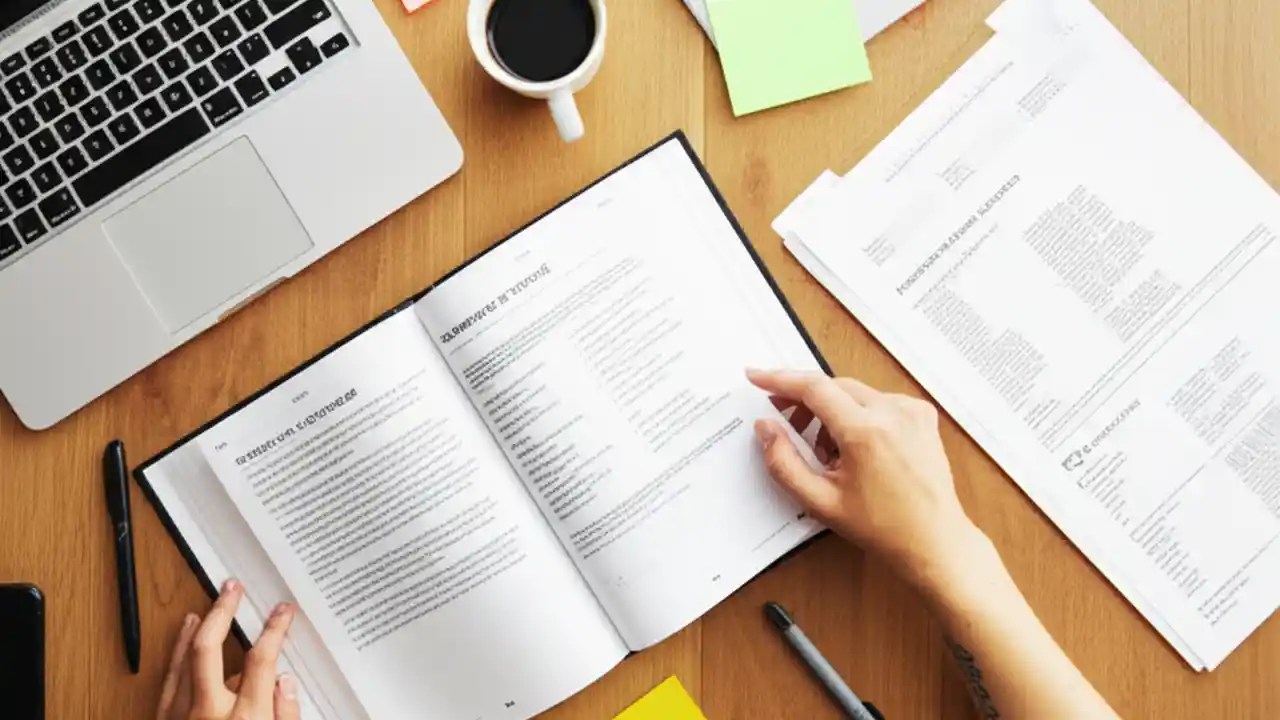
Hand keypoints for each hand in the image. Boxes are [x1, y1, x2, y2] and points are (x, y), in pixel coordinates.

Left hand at [157, 580, 298, 719]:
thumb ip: (286, 716)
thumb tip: (285, 683)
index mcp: (246, 718)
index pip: (260, 660)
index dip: (274, 630)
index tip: (282, 613)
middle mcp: (209, 712)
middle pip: (208, 648)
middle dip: (222, 612)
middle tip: (233, 590)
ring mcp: (182, 717)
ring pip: (183, 659)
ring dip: (197, 628)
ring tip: (210, 607)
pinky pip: (169, 681)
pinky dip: (177, 655)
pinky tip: (183, 641)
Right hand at [748, 368, 985, 589]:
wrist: (934, 540)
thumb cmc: (880, 527)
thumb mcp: (820, 502)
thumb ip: (784, 463)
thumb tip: (765, 427)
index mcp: (865, 432)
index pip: (813, 388)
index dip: (780, 379)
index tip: (756, 376)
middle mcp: (892, 412)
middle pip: (833, 386)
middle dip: (803, 399)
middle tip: (784, 421)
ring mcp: (911, 410)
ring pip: (854, 393)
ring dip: (831, 410)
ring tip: (825, 450)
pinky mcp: (922, 414)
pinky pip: (878, 401)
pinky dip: (858, 414)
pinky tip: (854, 447)